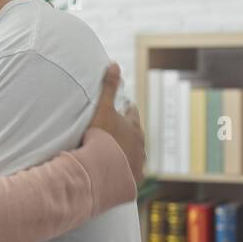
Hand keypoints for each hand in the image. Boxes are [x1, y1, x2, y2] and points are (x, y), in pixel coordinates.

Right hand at [88, 62, 144, 182]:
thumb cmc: (102, 138)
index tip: (125, 106)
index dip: (127, 109)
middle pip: (136, 134)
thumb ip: (108, 87)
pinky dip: (126, 171)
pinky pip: (132, 174)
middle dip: (129, 131)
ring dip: (129, 152)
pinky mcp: (133, 178)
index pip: (132, 113)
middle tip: (120, 130)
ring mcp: (138, 162)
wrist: (103, 170)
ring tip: (120, 153)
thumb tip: (115, 63)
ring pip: (136, 154)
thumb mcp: (103, 109)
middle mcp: (140, 144)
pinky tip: (120, 173)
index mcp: (133, 127)